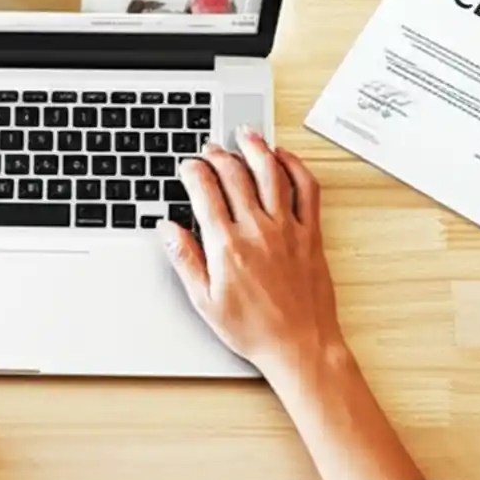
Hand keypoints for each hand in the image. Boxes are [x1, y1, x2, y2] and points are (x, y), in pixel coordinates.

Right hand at [159, 127, 343, 371]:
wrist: (299, 345)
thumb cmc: (253, 329)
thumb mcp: (205, 301)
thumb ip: (185, 260)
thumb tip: (168, 230)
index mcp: (227, 246)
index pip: (204, 192)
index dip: (193, 171)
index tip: (187, 166)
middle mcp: (257, 230)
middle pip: (235, 175)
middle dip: (218, 155)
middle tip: (209, 148)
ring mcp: (287, 229)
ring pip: (271, 173)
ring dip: (256, 148)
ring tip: (246, 134)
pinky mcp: (311, 234)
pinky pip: (306, 189)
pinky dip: (295, 166)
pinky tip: (284, 158)